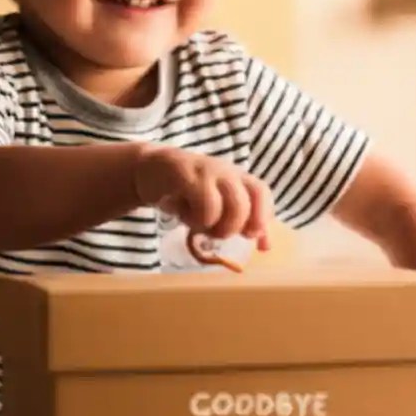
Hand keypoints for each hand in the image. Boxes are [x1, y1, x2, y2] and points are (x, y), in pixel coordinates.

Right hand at [133, 145, 271, 250]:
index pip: (262, 193)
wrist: (149, 169)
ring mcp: (209, 171)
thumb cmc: (187, 192)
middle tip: (217, 233)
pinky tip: (184, 215)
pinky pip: (206, 202)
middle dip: (235, 228)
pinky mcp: (187, 174)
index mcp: (239, 178)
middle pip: (247, 203)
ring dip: (216, 226)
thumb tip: (266, 247)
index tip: (252, 240)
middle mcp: (228, 172)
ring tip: (198, 224)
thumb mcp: (217, 206)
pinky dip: (198, 219)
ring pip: (233, 205)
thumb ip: (242, 222)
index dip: (262, 218)